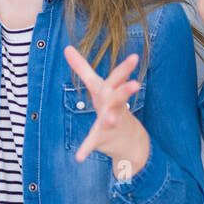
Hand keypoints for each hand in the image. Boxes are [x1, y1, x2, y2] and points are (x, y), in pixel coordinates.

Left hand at [63, 45, 148, 179]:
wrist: (130, 141)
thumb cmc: (111, 107)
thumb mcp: (97, 87)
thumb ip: (82, 67)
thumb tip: (66, 47)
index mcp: (111, 92)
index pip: (119, 78)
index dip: (126, 68)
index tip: (136, 57)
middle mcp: (113, 106)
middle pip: (120, 96)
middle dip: (126, 90)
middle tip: (136, 85)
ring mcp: (110, 122)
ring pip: (111, 119)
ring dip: (111, 118)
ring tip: (109, 119)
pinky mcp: (102, 138)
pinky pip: (93, 142)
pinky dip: (85, 148)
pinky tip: (78, 157)